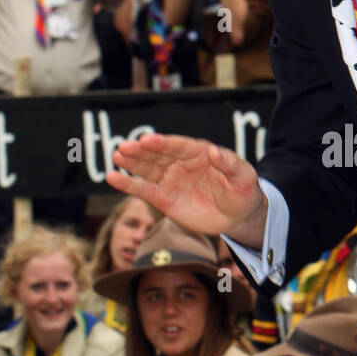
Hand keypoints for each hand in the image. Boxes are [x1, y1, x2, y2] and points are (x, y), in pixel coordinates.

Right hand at [107, 132, 266, 240]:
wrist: (239, 215)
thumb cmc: (243, 190)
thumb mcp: (244, 176)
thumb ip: (230, 164)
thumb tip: (214, 152)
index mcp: (199, 152)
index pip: (178, 146)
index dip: (163, 143)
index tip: (147, 140)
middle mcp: (180, 163)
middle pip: (158, 154)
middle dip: (141, 151)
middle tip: (124, 147)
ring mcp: (170, 179)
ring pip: (147, 169)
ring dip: (131, 162)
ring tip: (116, 155)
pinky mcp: (163, 198)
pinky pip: (143, 190)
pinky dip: (127, 184)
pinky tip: (112, 177)